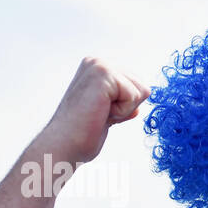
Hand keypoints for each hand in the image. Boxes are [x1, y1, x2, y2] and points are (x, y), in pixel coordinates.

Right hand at [34, 57, 150, 165]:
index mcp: (97, 69)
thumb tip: (143, 92)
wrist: (63, 145)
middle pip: (143, 86)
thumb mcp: (108, 112)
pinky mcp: (104, 74)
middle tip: (100, 114)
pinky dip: (122, 112)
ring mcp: (99, 66)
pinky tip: (101, 113)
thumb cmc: (81, 134)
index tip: (101, 113)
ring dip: (124, 110)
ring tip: (100, 113)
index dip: (125, 107)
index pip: (137, 85)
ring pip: (141, 90)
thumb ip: (123, 100)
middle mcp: (97, 62)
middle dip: (127, 107)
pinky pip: (134, 96)